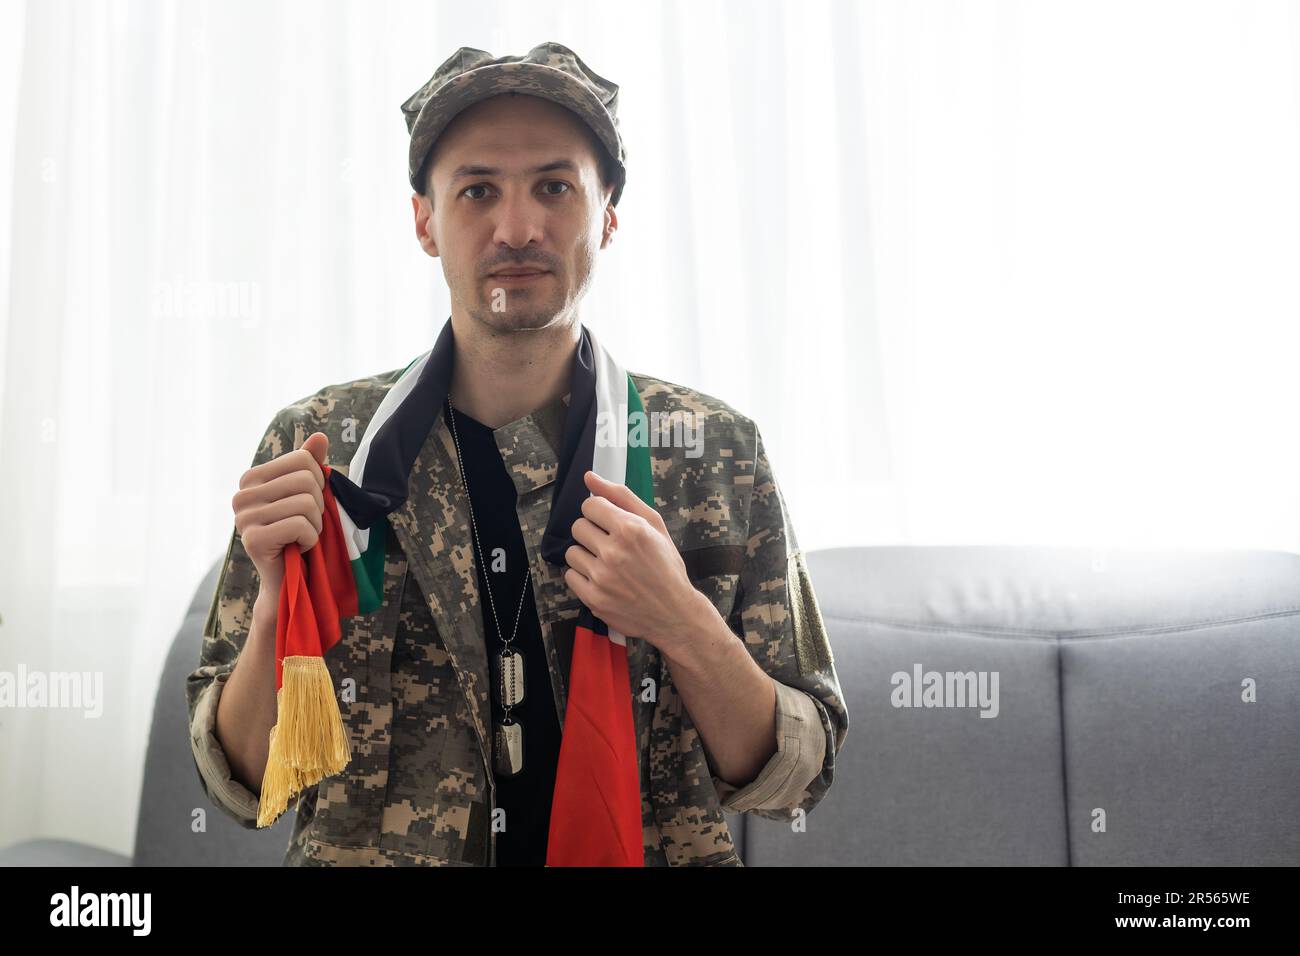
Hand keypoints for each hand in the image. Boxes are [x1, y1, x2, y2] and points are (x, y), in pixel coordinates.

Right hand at [232, 431, 329, 597]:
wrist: (288, 578)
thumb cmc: (298, 533)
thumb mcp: (307, 494)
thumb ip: (310, 465)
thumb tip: (319, 437)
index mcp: (251, 478)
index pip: (303, 460)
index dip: (318, 483)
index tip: (307, 505)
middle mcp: (241, 495)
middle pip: (306, 480)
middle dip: (318, 506)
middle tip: (305, 524)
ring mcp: (243, 518)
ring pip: (306, 503)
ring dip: (315, 525)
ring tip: (301, 537)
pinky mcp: (252, 540)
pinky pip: (301, 525)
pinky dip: (310, 539)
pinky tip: (297, 548)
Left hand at [562, 470, 707, 652]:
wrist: (674, 613)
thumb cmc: (666, 566)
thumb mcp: (655, 524)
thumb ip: (621, 496)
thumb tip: (589, 476)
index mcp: (631, 529)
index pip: (589, 505)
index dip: (599, 512)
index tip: (609, 522)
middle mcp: (614, 552)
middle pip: (578, 527)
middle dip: (592, 533)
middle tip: (611, 545)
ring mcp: (602, 577)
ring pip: (572, 552)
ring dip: (586, 556)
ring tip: (607, 565)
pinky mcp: (593, 599)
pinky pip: (570, 576)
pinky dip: (583, 577)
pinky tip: (602, 580)